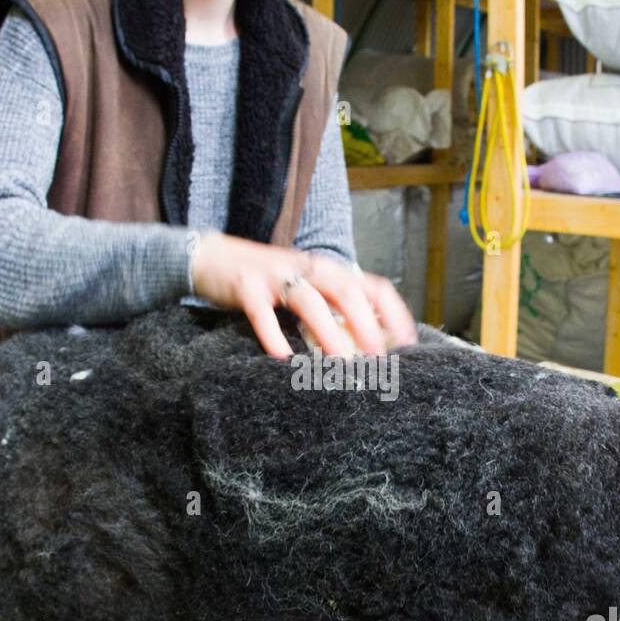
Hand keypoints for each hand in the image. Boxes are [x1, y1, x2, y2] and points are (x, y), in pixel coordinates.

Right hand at [189, 229, 417, 358]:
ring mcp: (276, 275)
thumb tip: (369, 345)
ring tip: (342, 362)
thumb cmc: (266, 281)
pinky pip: (263, 312)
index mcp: (328, 270)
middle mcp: (308, 268)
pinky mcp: (246, 287)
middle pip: (347, 290)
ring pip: (310, 301)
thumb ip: (334, 308)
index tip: (409, 344)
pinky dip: (274, 336)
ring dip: (329, 333)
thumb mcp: (306, 288)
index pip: (374, 287)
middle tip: (380, 358)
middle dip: (367, 324)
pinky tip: (283, 358)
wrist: (211, 257)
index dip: (395, 314)